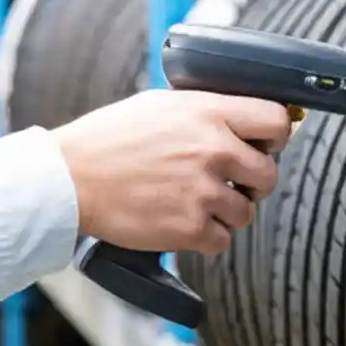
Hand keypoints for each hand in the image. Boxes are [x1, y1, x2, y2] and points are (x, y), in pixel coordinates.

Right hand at [52, 90, 290, 254]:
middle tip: (232, 183)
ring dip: (228, 212)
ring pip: (247, 211)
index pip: (276, 120)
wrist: (69, 179)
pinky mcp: (189, 227)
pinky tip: (185, 223)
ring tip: (196, 203)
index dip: (276, 137)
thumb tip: (245, 121)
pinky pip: (222, 240)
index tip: (265, 146)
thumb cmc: (110, 139)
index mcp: (209, 112)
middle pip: (269, 174)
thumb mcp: (162, 105)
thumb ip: (207, 111)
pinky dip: (207, 237)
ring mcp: (203, 190)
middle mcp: (213, 149)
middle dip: (254, 182)